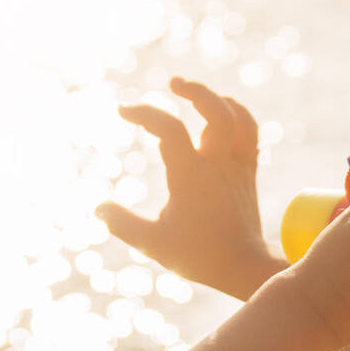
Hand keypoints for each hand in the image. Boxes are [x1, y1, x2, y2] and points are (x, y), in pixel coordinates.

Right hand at [97, 78, 276, 298]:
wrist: (242, 267)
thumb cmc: (197, 256)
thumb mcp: (152, 243)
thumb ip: (122, 224)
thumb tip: (98, 208)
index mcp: (191, 177)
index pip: (169, 129)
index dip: (144, 112)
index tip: (123, 111)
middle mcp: (217, 166)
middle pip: (217, 113)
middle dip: (196, 91)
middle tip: (173, 83)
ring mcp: (237, 167)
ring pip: (239, 120)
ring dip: (219, 99)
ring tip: (194, 92)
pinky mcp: (248, 173)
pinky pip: (250, 135)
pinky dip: (238, 115)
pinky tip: (222, 110)